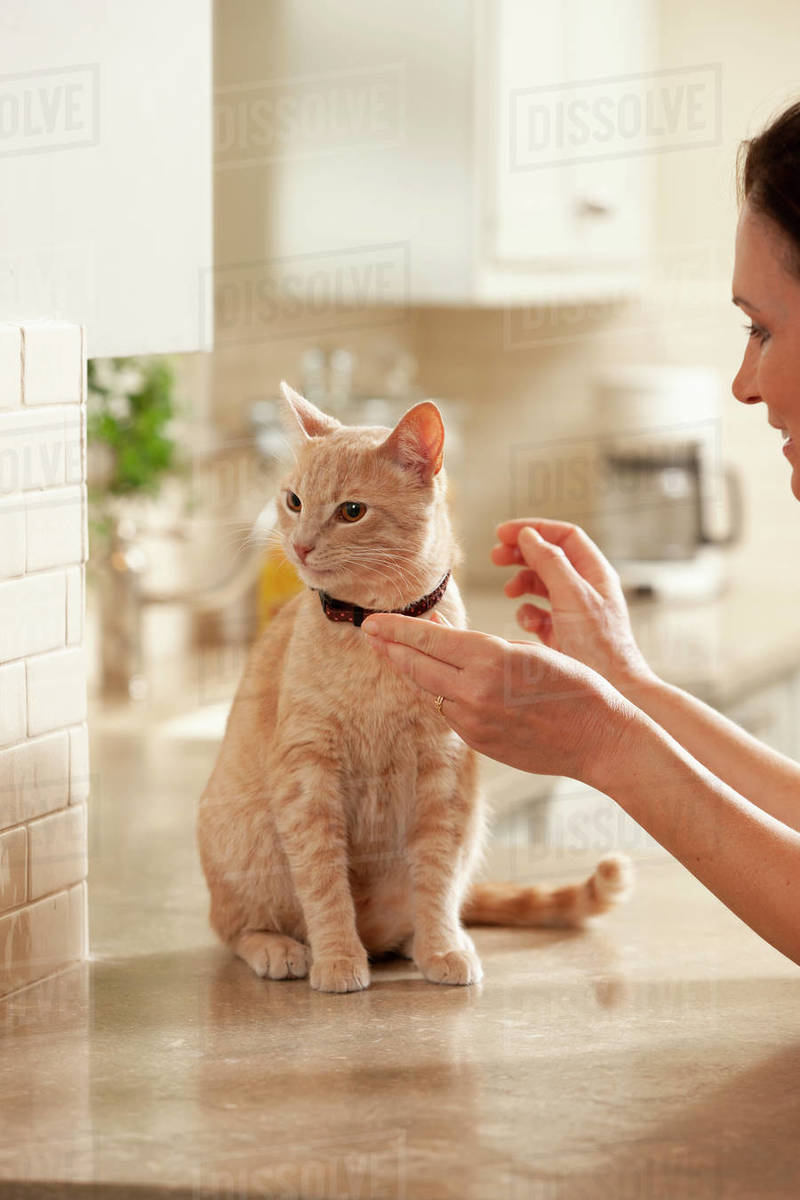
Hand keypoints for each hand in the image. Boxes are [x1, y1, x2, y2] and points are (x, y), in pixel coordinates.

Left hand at [362, 613, 635, 785]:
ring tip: (397, 651)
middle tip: (368, 632)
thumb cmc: (574, 684)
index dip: (396, 630)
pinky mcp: (479, 743)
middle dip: (389, 648)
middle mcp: (476, 692)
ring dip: (416, 670)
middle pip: (416, 667)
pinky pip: (450, 712)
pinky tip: (439, 681)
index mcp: (490, 660)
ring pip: (431, 690)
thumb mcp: (526, 650)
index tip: (371, 622)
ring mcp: (475, 722)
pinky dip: (442, 693)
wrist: (599, 737)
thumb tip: (437, 629)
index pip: (428, 641)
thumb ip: (477, 644)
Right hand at [492, 518, 655, 694]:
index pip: (563, 536)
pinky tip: (526, 622)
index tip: (502, 533)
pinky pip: (540, 615)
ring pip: (541, 585)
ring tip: (508, 591)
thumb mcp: (572, 597)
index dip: (533, 529)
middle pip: (549, 557)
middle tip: (495, 557)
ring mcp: (574, 613)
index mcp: (595, 573)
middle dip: (521, 554)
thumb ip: (550, 563)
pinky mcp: (563, 635)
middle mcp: (585, 589)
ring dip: (521, 583)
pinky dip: (528, 614)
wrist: (615, 693)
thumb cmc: (600, 646)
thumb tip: (528, 535)